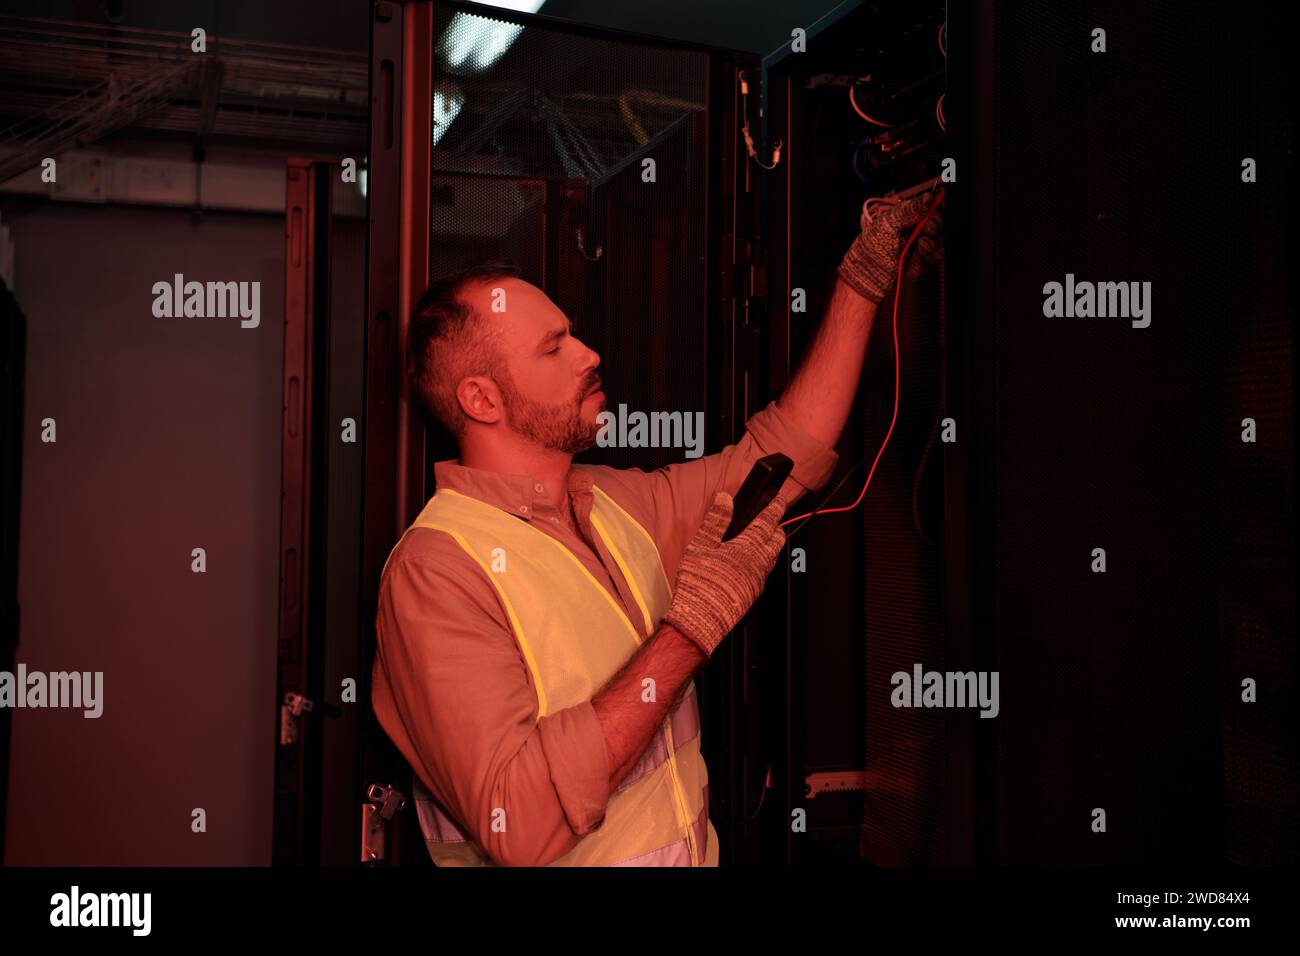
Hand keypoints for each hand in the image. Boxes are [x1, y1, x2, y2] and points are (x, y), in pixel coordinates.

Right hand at [660, 491, 788, 658]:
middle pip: (777, 540)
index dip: (775, 507)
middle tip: (773, 517)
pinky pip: (765, 572)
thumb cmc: (700, 584)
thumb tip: (725, 499)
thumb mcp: (701, 545)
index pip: (768, 521)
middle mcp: (758, 563)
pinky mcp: (753, 593)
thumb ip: (715, 520)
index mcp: (748, 548)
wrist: (701, 619)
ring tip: (763, 538)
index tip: (779, 498)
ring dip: (771, 545)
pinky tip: (751, 563)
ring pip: (773, 557)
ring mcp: (758, 580)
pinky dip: (763, 561)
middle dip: (778, 526)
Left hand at [839, 190, 944, 301]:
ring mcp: (915, 247)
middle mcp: (909, 231)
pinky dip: (929, 258)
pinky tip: (917, 261)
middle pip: (935, 222)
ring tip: (920, 248)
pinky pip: (934, 257)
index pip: (924, 206)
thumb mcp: (886, 227)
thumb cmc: (868, 254)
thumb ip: (908, 211)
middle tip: (926, 231)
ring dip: (932, 244)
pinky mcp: (919, 263)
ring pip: (937, 239)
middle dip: (934, 225)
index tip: (934, 211)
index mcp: (900, 218)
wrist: (866, 284)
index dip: (933, 207)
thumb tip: (927, 198)